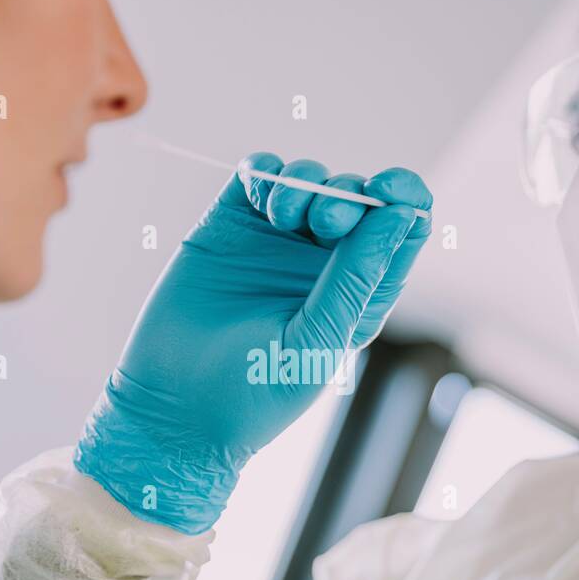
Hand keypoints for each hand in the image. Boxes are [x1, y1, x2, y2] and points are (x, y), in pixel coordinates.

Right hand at [74, 153, 432, 532]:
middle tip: (324, 223)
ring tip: (282, 215)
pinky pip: (257, 176)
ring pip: (310, 181)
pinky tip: (259, 196)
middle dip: (348, 195)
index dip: (405, 198)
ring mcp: (275, 242)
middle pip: (357, 198)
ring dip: (305, 182)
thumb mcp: (315, 341)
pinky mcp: (230, 227)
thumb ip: (355, 277)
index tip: (388, 192)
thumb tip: (402, 215)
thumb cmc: (252, 394)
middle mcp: (322, 263)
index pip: (402, 231)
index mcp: (358, 294)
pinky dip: (265, 171)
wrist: (173, 408)